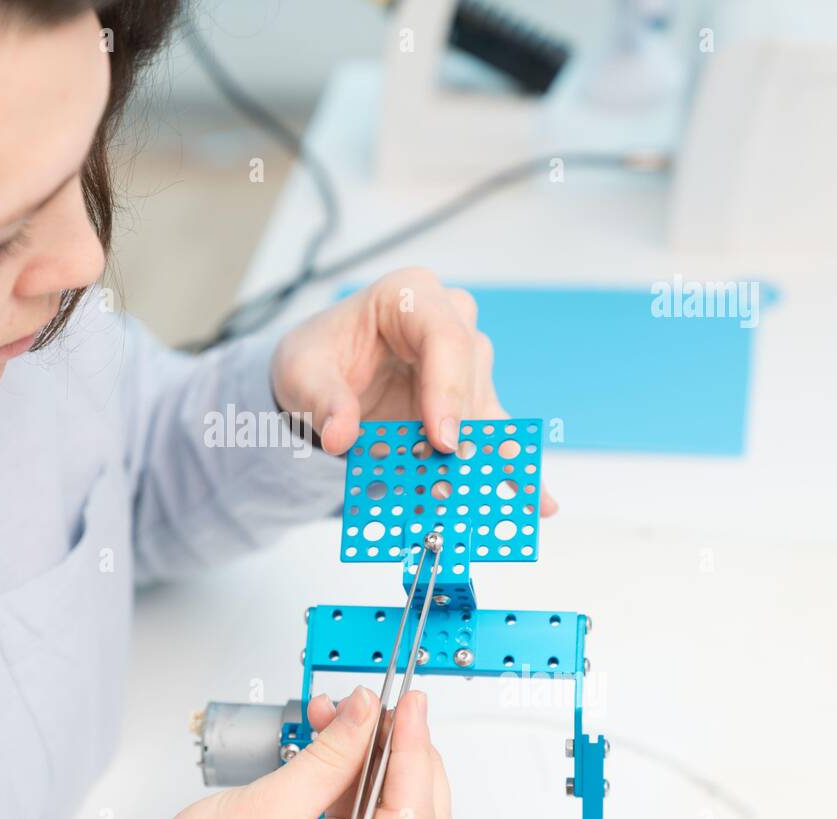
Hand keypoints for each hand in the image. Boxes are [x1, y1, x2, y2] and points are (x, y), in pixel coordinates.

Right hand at [157, 686, 453, 818]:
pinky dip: (359, 772)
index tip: (411, 708)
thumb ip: (325, 759)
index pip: (408, 816)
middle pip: (418, 816)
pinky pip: (369, 811)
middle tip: (388, 710)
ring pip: (397, 811)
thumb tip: (363, 714)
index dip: (414, 753)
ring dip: (378, 757)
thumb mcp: (266, 807)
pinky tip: (338, 740)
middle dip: (404, 754)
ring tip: (345, 719)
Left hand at [271, 267, 557, 515]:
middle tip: (453, 483)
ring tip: (487, 504)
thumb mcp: (301, 372)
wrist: (320, 378)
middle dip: (462, 434)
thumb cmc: (317, 358)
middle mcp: (448, 321)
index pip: (443, 335)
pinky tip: (535, 501)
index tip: (443, 440)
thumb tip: (341, 436)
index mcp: (408, 296)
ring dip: (482, 458)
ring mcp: (464, 362)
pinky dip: (508, 467)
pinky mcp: (469, 401)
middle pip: (469, 377)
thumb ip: (321, 401)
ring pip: (485, 409)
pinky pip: (495, 433)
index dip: (448, 389)